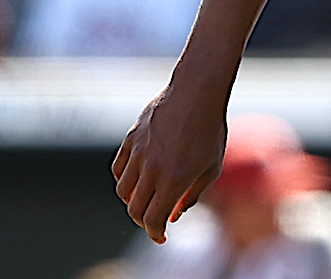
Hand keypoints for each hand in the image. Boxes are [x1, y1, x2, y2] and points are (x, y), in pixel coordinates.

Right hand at [111, 76, 230, 243]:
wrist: (197, 92)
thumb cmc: (210, 130)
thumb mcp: (211, 166)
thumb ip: (192, 194)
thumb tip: (173, 215)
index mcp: (174, 180)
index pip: (153, 220)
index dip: (155, 234)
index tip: (161, 237)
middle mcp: (152, 170)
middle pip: (135, 210)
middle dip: (145, 222)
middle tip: (155, 220)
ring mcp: (138, 154)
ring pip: (123, 191)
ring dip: (133, 201)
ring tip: (148, 199)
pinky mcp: (130, 140)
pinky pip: (118, 169)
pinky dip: (125, 180)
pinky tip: (137, 179)